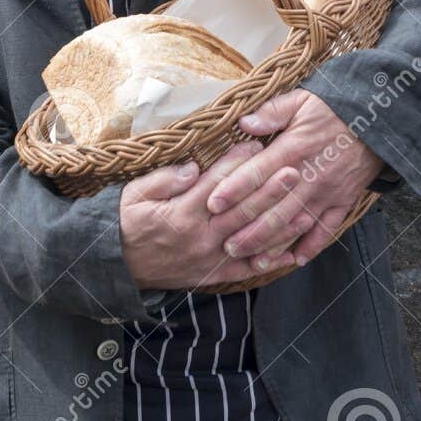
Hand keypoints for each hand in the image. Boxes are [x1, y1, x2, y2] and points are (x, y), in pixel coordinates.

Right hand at [119, 140, 314, 290]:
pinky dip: (269, 263)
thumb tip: (194, 166)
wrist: (117, 265)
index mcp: (182, 212)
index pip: (217, 183)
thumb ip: (165, 179)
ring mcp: (209, 258)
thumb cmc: (126, 222)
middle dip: (270, 190)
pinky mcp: (211, 274)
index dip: (239, 163)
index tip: (258, 146)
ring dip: (279, 225)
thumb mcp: (134, 193)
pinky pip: (245, 269)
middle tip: (293, 170)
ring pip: (251, 240)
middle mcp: (201, 236)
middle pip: (242, 210)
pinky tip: (292, 254)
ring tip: (304, 209)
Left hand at [205, 88, 382, 268]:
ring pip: (295, 225)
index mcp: (293, 149)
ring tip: (251, 260)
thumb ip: (271, 112)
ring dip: (272, 245)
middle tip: (224, 245)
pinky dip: (312, 246)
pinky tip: (294, 260)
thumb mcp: (301, 100)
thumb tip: (244, 123)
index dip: (233, 190)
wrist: (378, 120)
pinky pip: (326, 229)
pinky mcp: (343, 202)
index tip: (212, 204)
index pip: (257, 173)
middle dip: (246, 229)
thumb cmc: (334, 109)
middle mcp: (307, 176)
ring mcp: (326, 193)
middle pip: (272, 208)